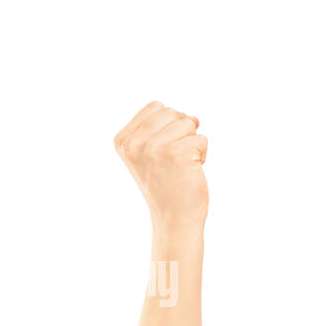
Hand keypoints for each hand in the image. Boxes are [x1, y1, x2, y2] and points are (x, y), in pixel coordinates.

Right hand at [113, 101, 208, 225]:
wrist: (175, 218)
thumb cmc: (167, 185)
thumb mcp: (148, 154)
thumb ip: (157, 128)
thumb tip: (192, 117)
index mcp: (123, 140)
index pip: (156, 107)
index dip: (170, 126)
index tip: (164, 152)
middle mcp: (134, 142)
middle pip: (173, 112)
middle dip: (182, 133)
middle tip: (175, 161)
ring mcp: (154, 147)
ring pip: (189, 123)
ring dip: (193, 144)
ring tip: (182, 166)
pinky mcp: (177, 153)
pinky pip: (202, 139)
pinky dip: (202, 155)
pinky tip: (191, 172)